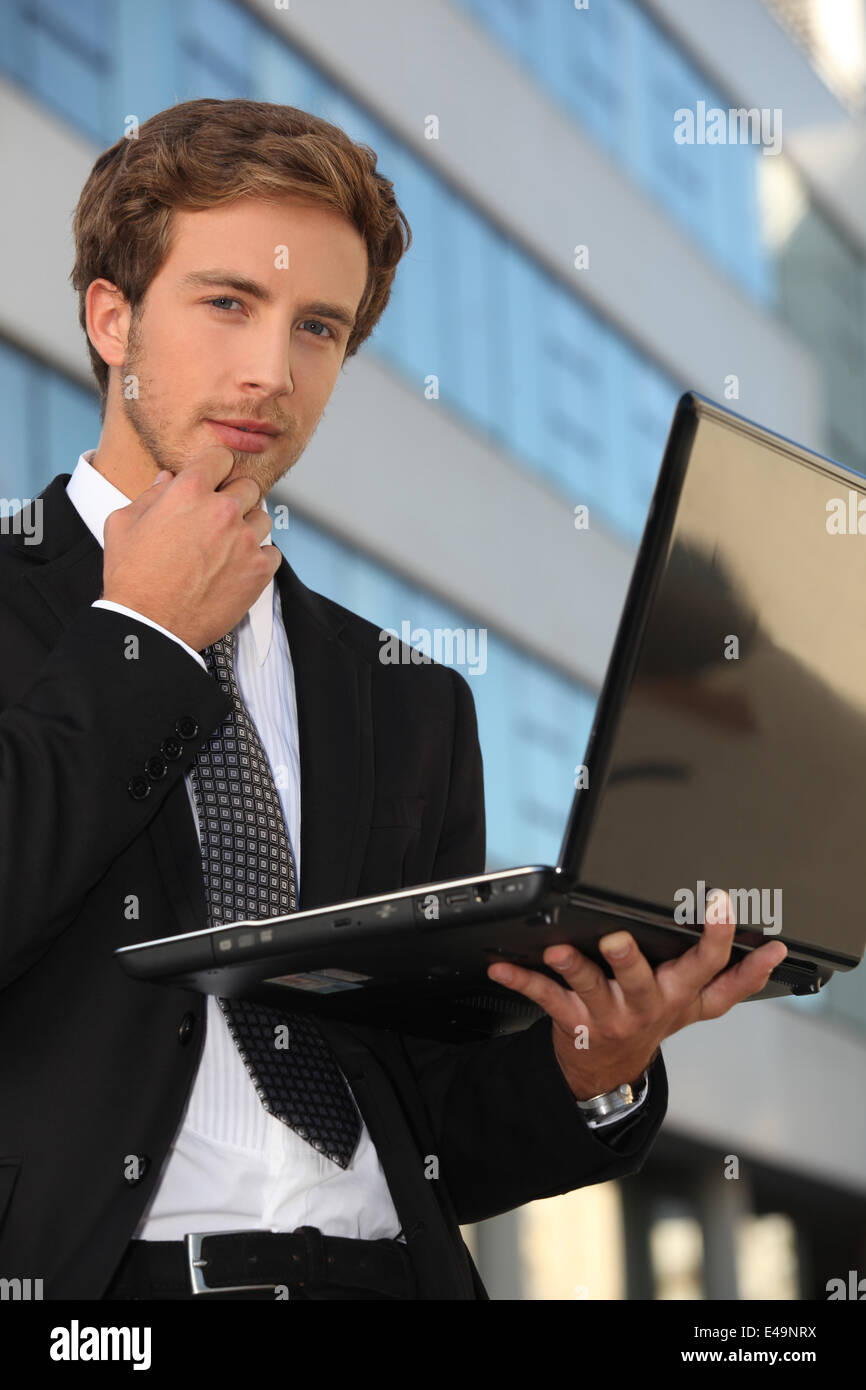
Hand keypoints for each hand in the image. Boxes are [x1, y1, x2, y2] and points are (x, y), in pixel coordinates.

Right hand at [101, 447, 281, 651]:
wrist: (150, 625)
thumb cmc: (132, 577)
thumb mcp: (124, 525)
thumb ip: (150, 495)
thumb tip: (168, 479)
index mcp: (189, 491)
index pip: (220, 457)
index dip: (216, 467)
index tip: (214, 479)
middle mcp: (222, 510)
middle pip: (248, 486)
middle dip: (234, 498)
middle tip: (218, 518)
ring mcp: (244, 540)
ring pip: (263, 518)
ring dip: (248, 527)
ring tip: (227, 545)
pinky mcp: (259, 570)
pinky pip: (272, 552)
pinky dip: (259, 557)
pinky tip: (238, 566)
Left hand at [486, 890, 786, 1100]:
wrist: (607, 1072)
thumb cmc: (653, 1018)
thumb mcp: (699, 1005)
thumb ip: (738, 978)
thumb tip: (779, 952)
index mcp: (682, 996)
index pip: (712, 971)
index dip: (720, 940)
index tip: (722, 904)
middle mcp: (648, 1006)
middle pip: (647, 982)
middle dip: (631, 960)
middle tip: (619, 938)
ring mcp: (608, 1015)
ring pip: (592, 988)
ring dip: (574, 967)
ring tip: (558, 950)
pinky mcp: (572, 1019)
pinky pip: (545, 997)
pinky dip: (522, 979)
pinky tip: (502, 965)